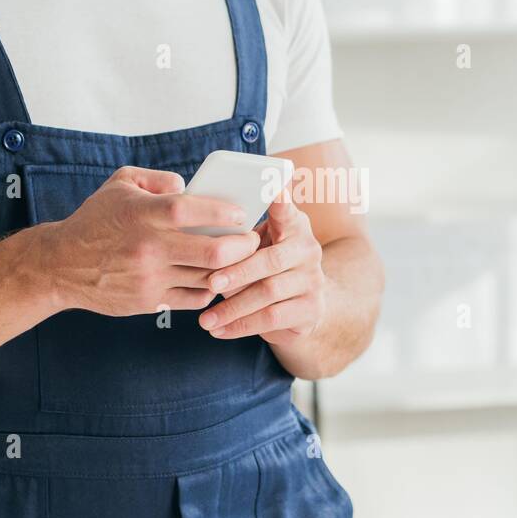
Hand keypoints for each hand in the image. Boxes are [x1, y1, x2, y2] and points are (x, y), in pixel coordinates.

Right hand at [40, 166, 259, 316]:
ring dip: (231, 270)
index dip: (225, 212)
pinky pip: (194, 299)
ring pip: (208, 278)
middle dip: (243, 247)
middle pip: (214, 252)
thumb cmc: (96, 220)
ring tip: (240, 260)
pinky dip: (210, 289)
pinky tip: (213, 278)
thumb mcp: (121, 183)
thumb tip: (190, 187)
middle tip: (252, 241)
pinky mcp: (149, 301)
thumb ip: (159, 178)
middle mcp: (150, 247)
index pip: (194, 210)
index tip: (241, 214)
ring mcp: (150, 277)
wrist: (61, 265)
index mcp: (144, 213)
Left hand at [196, 195, 324, 344]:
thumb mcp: (256, 246)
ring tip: (206, 319)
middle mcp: (308, 249)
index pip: (286, 210)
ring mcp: (313, 280)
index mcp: (293, 225)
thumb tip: (203, 244)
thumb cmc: (265, 267)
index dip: (280, 201)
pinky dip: (242, 326)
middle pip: (270, 260)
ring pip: (269, 293)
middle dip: (238, 272)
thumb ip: (238, 239)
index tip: (274, 186)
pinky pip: (272, 318)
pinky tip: (219, 331)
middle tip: (211, 282)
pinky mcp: (312, 309)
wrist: (302, 304)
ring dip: (233, 307)